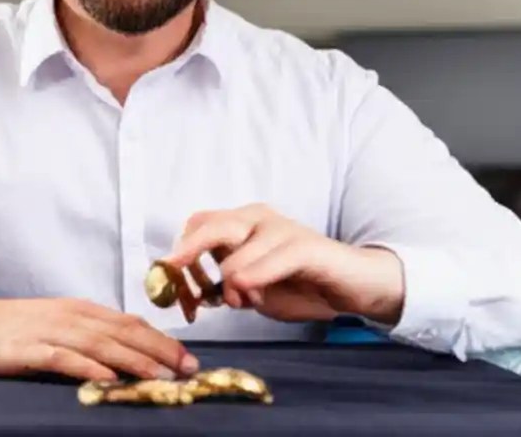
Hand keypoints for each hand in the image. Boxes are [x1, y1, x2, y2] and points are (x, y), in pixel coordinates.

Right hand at [0, 284, 197, 382]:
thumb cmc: (12, 327)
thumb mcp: (56, 324)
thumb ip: (88, 335)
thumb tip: (126, 354)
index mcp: (79, 310)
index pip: (128, 323)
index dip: (161, 340)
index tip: (188, 358)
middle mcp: (69, 316)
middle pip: (121, 332)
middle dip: (158, 350)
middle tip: (187, 370)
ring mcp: (48, 331)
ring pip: (99, 345)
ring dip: (133, 360)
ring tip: (160, 376)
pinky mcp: (27, 349)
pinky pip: (62, 358)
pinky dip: (87, 367)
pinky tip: (106, 379)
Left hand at [161, 204, 404, 324]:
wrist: (351, 286)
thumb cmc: (299, 284)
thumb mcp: (251, 289)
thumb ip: (224, 284)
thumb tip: (196, 292)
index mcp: (241, 223)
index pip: (198, 225)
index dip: (180, 252)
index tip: (169, 281)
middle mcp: (257, 218)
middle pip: (208, 226)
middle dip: (187, 255)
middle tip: (180, 281)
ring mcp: (281, 228)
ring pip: (233, 254)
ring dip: (231, 287)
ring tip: (245, 302)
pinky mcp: (304, 246)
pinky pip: (266, 262)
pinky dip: (251, 280)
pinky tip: (251, 297)